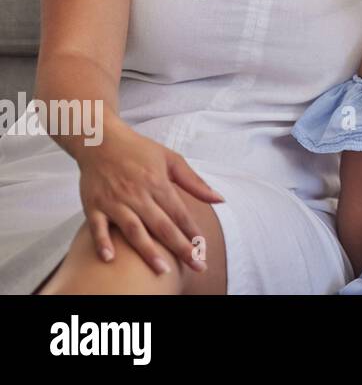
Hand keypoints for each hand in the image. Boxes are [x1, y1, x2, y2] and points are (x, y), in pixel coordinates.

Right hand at [75, 118, 223, 274]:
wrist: (100, 140)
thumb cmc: (139, 150)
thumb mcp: (172, 159)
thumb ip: (194, 182)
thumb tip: (220, 198)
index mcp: (158, 183)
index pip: (180, 213)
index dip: (192, 232)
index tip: (203, 250)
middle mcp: (138, 194)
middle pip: (162, 226)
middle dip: (180, 247)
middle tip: (196, 265)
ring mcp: (114, 201)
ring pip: (133, 230)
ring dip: (147, 251)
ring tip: (162, 269)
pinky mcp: (94, 206)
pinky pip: (98, 227)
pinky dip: (102, 242)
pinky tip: (110, 258)